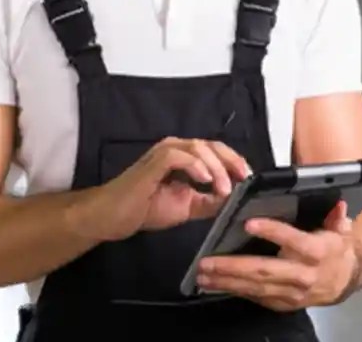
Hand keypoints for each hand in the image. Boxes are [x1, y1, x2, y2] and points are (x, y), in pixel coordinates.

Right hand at [69, 137, 251, 241]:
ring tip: (223, 189)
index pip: (217, 150)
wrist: (113, 217)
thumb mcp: (188, 206)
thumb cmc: (145, 208)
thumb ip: (210, 201)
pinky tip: (204, 181)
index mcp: (185, 156)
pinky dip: (195, 166)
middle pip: (212, 145)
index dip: (235, 161)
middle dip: (232, 161)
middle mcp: (176, 148)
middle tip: (243, 180)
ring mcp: (164, 152)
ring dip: (216, 167)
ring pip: (199, 147)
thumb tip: (234, 198)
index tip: (248, 179)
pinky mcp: (153, 161)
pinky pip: (178, 156)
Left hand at [196, 200, 361, 310]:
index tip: (248, 223)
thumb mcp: (340, 230)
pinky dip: (235, 291)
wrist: (344, 281)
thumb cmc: (335, 249)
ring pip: (256, 287)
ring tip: (204, 275)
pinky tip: (216, 285)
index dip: (272, 232)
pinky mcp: (283, 303)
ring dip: (227, 282)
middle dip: (234, 266)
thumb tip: (337, 203)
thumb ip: (336, 217)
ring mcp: (292, 292)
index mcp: (317, 251)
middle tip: (208, 261)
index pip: (294, 240)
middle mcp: (303, 274)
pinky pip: (256, 297)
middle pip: (265, 270)